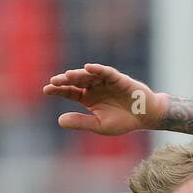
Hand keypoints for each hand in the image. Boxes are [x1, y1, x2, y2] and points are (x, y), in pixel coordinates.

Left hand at [43, 63, 167, 135]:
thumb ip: (81, 122)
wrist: (146, 117)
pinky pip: (107, 72)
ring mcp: (106, 82)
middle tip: (54, 81)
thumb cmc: (124, 121)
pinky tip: (89, 67)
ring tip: (68, 75)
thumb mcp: (99, 125)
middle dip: (65, 81)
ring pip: (89, 75)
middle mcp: (95, 87)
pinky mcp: (118, 79)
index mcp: (88, 98)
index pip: (70, 92)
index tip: (46, 90)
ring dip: (79, 74)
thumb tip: (59, 121)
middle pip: (77, 81)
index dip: (58, 90)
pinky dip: (98, 69)